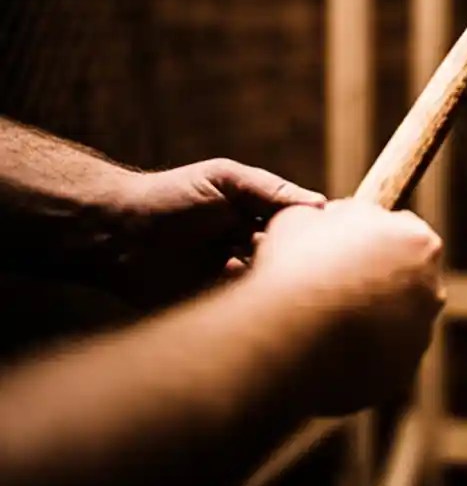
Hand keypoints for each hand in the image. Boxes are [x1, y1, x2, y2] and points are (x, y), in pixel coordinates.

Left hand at [102, 159, 324, 307]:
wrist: (117, 231)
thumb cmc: (171, 196)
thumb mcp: (226, 179)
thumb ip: (271, 189)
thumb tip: (321, 203)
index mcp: (256, 217)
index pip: (299, 227)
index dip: (315, 231)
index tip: (329, 233)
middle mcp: (250, 248)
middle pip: (289, 258)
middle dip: (297, 258)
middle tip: (301, 255)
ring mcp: (233, 277)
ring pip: (269, 284)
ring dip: (272, 277)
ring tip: (267, 263)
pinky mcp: (213, 303)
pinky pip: (242, 306)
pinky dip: (246, 295)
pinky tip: (234, 274)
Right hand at [250, 200, 444, 414]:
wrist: (288, 337)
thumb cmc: (296, 267)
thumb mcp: (303, 217)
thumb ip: (330, 216)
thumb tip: (328, 219)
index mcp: (418, 240)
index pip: (401, 230)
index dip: (368, 236)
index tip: (342, 247)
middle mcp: (431, 289)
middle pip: (404, 278)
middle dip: (374, 279)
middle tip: (329, 286)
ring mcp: (418, 335)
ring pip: (393, 321)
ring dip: (366, 319)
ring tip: (319, 322)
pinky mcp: (400, 373)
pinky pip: (378, 359)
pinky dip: (358, 355)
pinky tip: (323, 351)